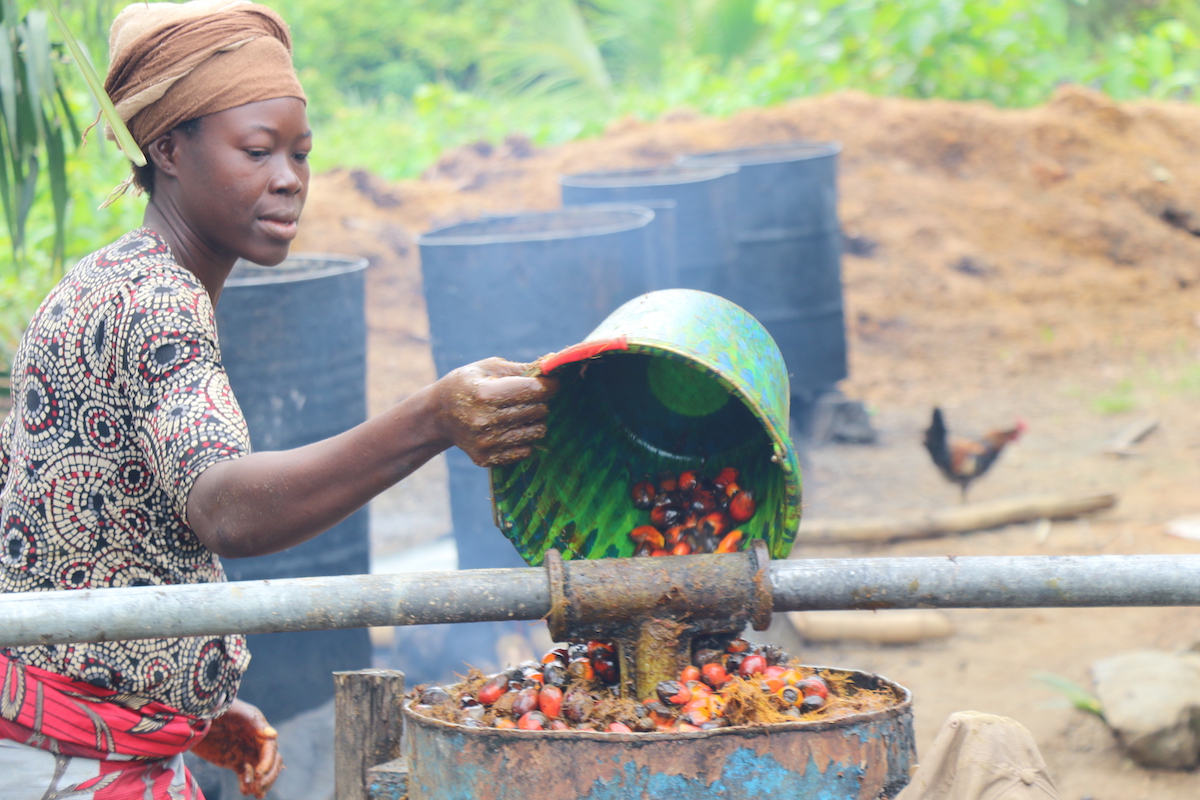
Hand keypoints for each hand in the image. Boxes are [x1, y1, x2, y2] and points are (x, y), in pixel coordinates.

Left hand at [191, 699, 282, 797]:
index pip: (270, 749)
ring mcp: (245, 752)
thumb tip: (274, 735)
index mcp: (259, 728)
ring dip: (261, 783)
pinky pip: (245, 775)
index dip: (267, 763)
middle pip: (271, 761)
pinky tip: (245, 791)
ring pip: (260, 770)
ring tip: (254, 793)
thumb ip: (254, 724)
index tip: (257, 775)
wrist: (194, 715)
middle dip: (268, 776)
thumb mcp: (235, 713)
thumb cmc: (216, 709)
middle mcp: (255, 741)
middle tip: (258, 788)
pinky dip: (247, 784)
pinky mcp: (234, 761)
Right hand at [433, 357, 558, 466]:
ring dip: (535, 420)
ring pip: (537, 431)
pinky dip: (525, 438)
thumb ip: (520, 368)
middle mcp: (485, 421)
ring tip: (521, 412)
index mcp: (485, 394)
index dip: (549, 385)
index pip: (534, 390)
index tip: (550, 383)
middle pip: (538, 410)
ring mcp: (486, 443)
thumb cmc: (468, 385)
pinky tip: (512, 428)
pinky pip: (526, 450)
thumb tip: (551, 363)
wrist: (438, 415)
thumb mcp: (488, 368)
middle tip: (530, 396)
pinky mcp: (487, 458)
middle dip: (541, 401)